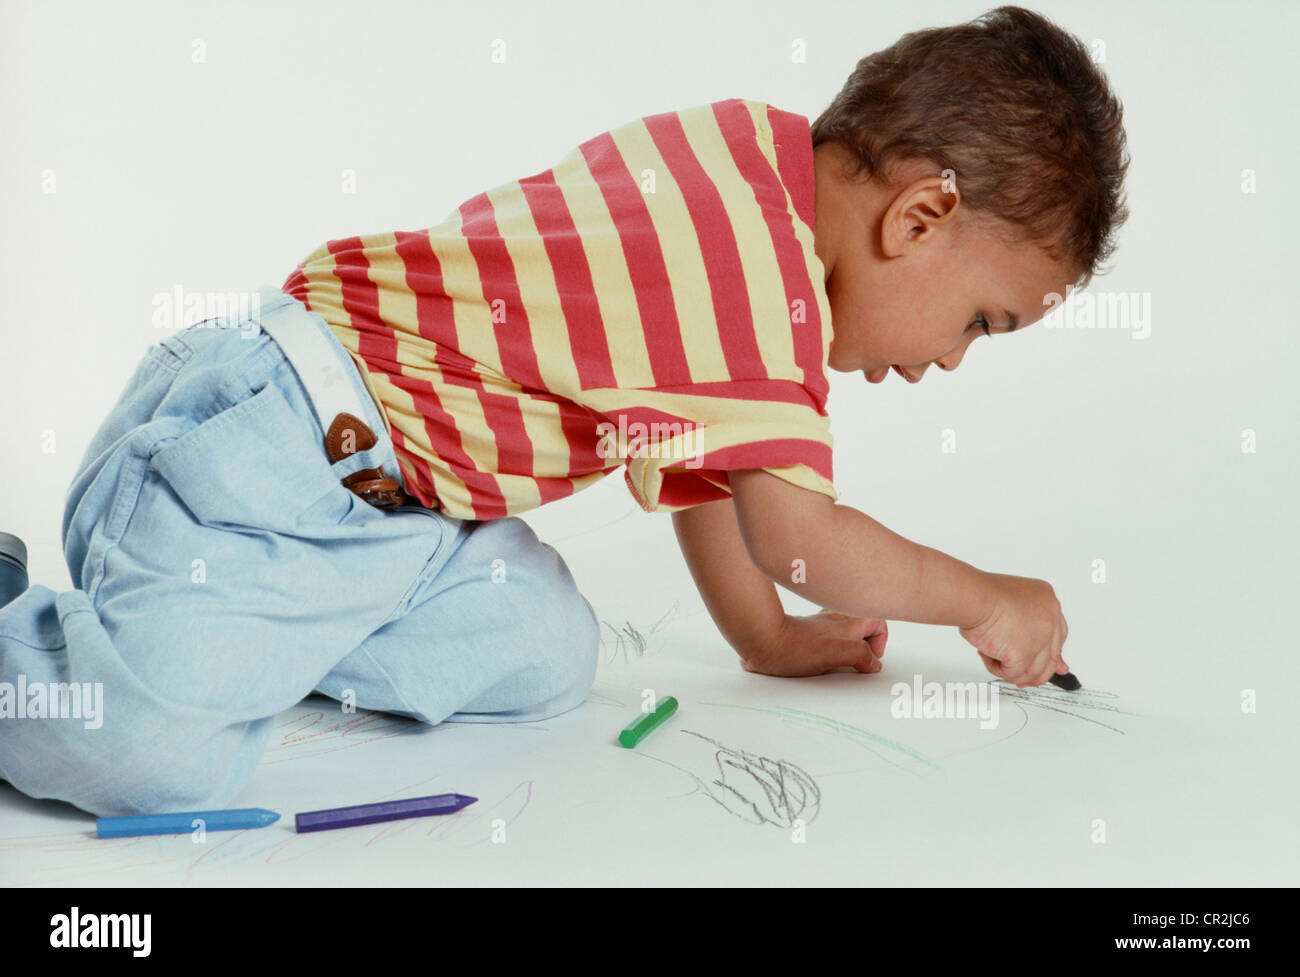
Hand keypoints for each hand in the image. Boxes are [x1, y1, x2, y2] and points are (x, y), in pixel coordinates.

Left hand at [738, 609, 886, 676]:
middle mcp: (834, 620)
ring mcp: (820, 625)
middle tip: (864, 657)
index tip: (870, 658)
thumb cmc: (793, 648)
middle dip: (868, 638)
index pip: (877, 620)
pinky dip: (832, 643)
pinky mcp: (806, 632)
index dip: (880, 640)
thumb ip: (859, 655)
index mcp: (846, 623)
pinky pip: (827, 632)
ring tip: (846, 659)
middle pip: (863, 620)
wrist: (761, 641)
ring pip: (845, 626)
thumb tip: (873, 662)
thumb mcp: (834, 654)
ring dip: (851, 641)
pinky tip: (824, 657)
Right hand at [959, 572, 1069, 686]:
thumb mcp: (1012, 605)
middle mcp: (1050, 619)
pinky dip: (996, 668)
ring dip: (1012, 670)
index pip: (1058, 635)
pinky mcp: (1024, 653)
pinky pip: (1013, 674)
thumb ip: (1028, 625)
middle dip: (1035, 671)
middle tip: (1024, 679)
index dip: (1050, 652)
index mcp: (1048, 601)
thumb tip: (1041, 650)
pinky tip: (987, 655)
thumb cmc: (982, 595)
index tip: (1052, 665)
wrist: (973, 596)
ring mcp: (1040, 637)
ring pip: (1034, 671)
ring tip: (994, 658)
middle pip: (1051, 657)